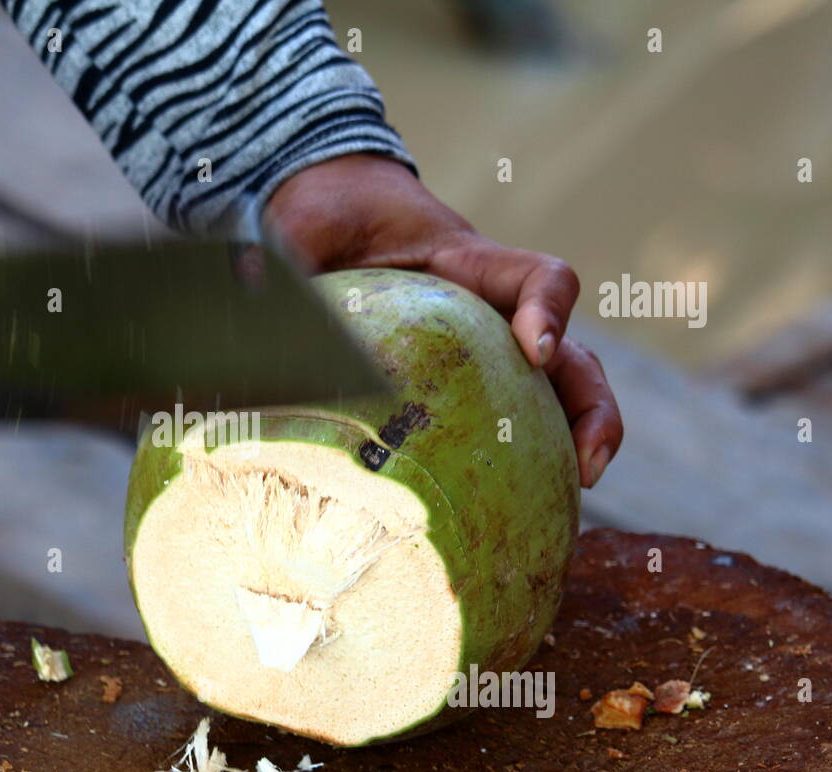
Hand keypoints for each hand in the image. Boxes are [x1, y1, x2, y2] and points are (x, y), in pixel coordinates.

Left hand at [265, 153, 622, 487]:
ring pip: (555, 394)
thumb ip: (280, 256)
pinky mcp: (467, 381)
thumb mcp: (300, 226)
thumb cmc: (324, 213)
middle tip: (587, 466)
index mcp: (466, 263)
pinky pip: (508, 418)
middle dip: (591, 407)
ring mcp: (486, 348)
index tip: (531, 351)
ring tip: (571, 500)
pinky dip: (520, 459)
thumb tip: (241, 291)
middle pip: (572, 354)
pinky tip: (501, 507)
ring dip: (575, 442)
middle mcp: (492, 309)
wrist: (335, 205)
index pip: (535, 276)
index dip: (548, 309)